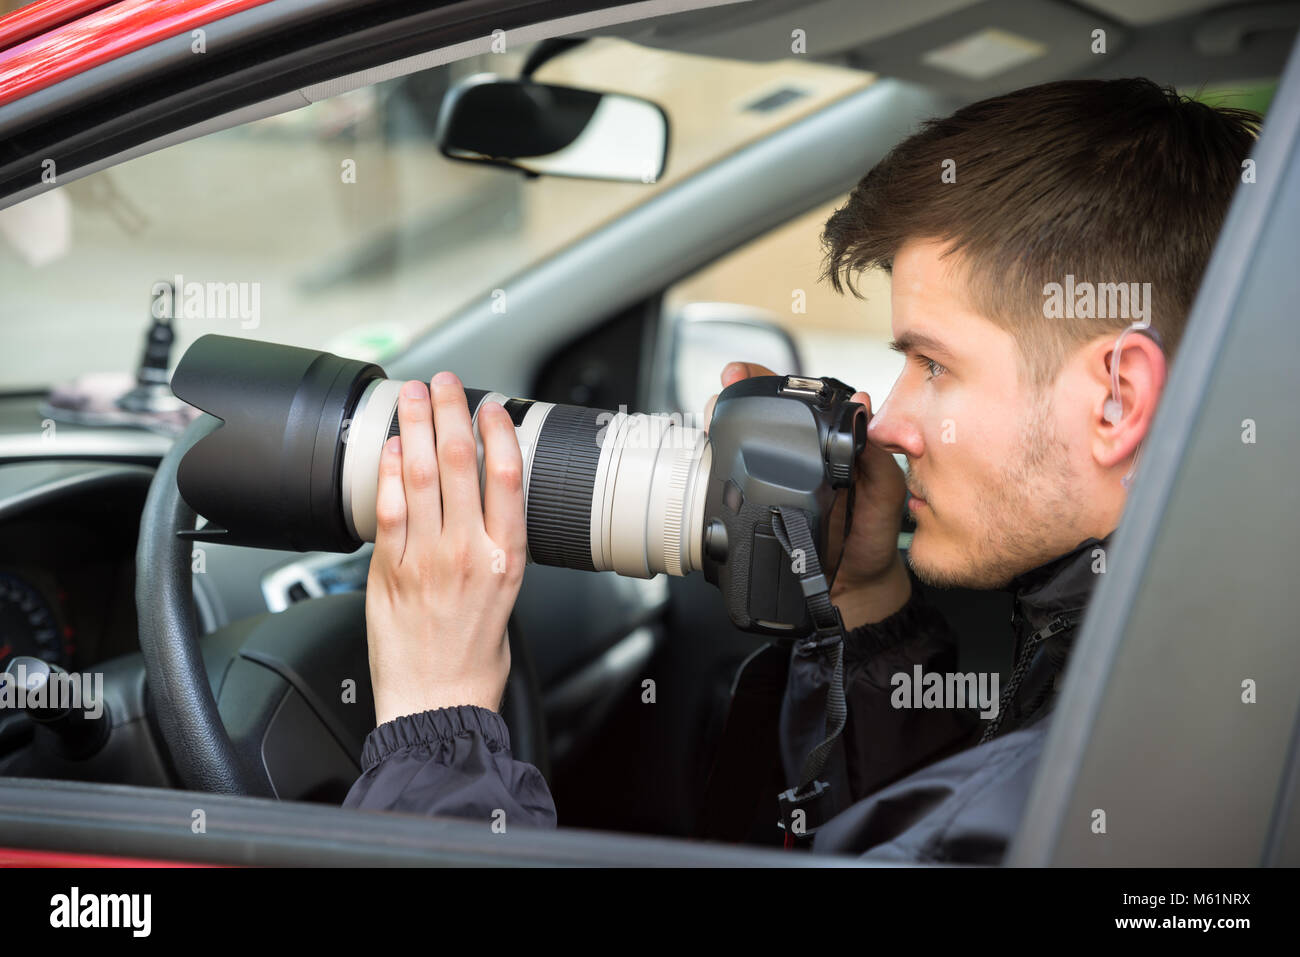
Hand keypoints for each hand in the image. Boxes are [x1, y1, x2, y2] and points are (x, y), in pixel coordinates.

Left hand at [365, 372, 526, 725]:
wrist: (437, 703)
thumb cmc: (474, 658)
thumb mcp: (508, 597)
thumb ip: (493, 549)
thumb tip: (480, 508)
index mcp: (506, 558)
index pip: (506, 477)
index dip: (497, 432)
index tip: (490, 406)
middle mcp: (469, 552)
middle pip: (461, 464)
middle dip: (450, 412)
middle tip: (444, 383)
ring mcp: (426, 560)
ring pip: (423, 477)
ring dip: (416, 428)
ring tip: (412, 397)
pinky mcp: (389, 572)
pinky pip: (389, 511)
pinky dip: (391, 473)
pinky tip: (393, 448)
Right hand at [705, 361, 910, 627]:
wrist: (857, 591)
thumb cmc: (874, 539)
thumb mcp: (886, 494)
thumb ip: (877, 457)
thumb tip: (863, 410)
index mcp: (822, 446)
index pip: (789, 403)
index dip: (763, 382)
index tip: (743, 371)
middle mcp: (790, 460)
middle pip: (749, 416)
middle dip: (729, 395)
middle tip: (725, 386)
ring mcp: (765, 485)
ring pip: (729, 446)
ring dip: (714, 428)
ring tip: (710, 419)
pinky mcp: (749, 514)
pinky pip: (722, 489)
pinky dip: (708, 474)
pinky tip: (705, 462)